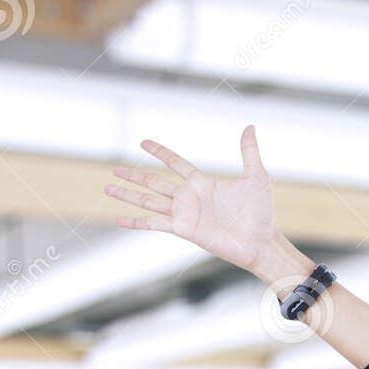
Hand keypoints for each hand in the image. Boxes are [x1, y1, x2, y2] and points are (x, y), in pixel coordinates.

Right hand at [103, 125, 278, 274]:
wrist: (261, 242)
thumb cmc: (261, 213)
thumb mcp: (256, 177)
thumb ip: (249, 151)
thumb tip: (250, 126)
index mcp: (203, 183)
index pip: (176, 163)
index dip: (160, 152)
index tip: (143, 142)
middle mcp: (190, 197)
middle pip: (154, 182)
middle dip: (134, 175)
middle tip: (114, 168)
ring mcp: (184, 214)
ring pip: (148, 200)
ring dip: (127, 194)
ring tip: (107, 187)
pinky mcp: (183, 229)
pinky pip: (154, 223)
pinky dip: (136, 222)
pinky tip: (119, 219)